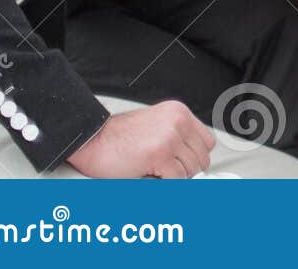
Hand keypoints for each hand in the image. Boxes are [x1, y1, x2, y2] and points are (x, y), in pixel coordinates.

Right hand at [67, 101, 213, 177]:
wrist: (91, 139)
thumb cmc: (116, 137)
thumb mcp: (155, 127)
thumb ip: (177, 138)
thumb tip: (194, 162)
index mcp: (179, 113)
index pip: (206, 142)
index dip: (196, 158)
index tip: (186, 166)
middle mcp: (178, 122)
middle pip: (201, 158)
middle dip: (185, 171)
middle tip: (166, 174)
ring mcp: (170, 137)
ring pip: (190, 171)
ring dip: (173, 178)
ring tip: (153, 171)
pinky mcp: (159, 154)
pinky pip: (176, 179)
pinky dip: (164, 184)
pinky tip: (149, 175)